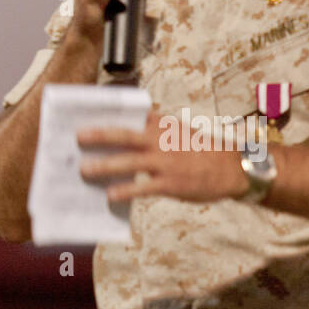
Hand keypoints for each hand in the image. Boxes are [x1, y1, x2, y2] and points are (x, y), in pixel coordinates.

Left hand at [77, 108, 249, 202]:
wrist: (230, 168)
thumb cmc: (198, 149)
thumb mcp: (177, 130)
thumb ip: (153, 127)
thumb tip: (123, 128)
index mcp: (161, 125)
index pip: (130, 116)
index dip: (108, 115)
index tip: (86, 113)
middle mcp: (161, 140)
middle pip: (125, 135)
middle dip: (99, 135)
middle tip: (77, 137)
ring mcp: (166, 162)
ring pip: (130, 162)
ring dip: (105, 165)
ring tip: (84, 170)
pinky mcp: (171, 183)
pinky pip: (143, 187)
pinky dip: (125, 190)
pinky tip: (110, 195)